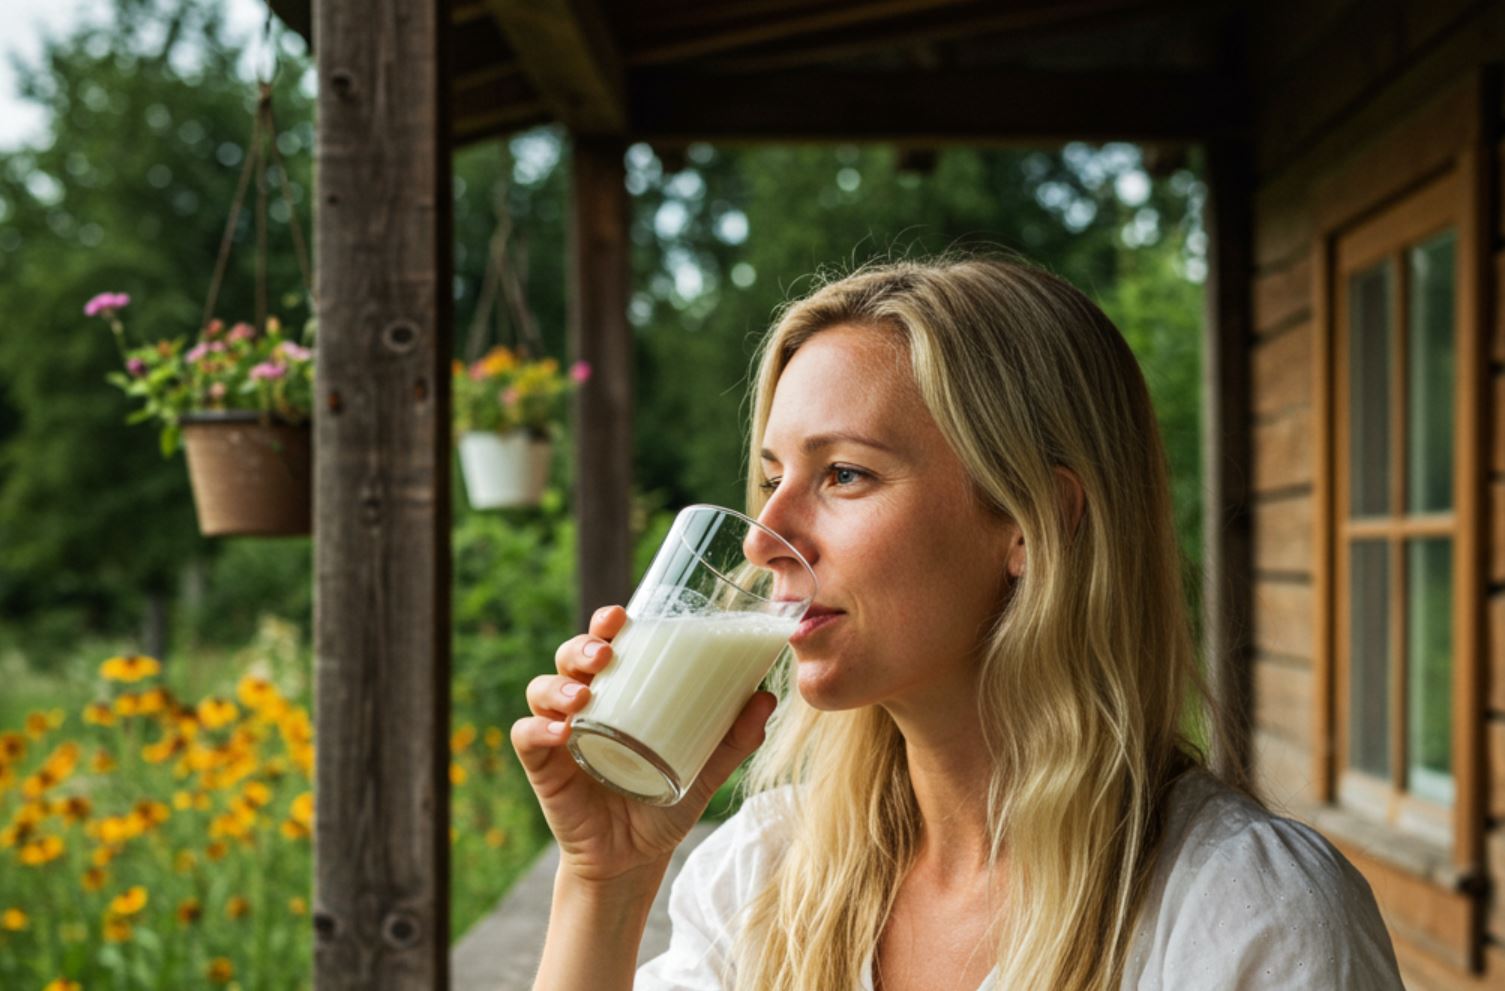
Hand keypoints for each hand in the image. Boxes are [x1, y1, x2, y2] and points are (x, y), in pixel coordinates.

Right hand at [510, 605, 777, 887]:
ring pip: (542, 689)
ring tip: (583, 694)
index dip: (606, 623)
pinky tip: (561, 732)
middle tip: (605, 653)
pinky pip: (528, 737)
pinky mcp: (543, 766)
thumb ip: (735, 737)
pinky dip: (538, 729)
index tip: (621, 616)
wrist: (636, 858)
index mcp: (620, 692)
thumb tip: (766, 696)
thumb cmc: (664, 799)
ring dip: (559, 684)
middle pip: (570, 657)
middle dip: (582, 646)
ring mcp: (559, 733)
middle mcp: (585, 704)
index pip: (606, 643)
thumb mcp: (706, 767)